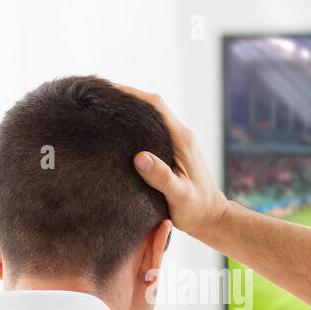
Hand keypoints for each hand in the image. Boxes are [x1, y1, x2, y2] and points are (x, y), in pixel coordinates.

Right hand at [116, 84, 229, 236]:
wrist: (211, 218)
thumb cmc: (196, 210)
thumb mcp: (180, 196)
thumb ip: (162, 177)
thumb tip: (140, 157)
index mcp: (182, 140)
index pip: (156, 107)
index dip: (133, 95)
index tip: (109, 91)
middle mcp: (180, 136)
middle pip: (152, 106)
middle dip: (127, 98)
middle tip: (99, 97)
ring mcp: (177, 143)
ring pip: (151, 118)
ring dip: (130, 111)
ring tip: (103, 109)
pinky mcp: (172, 151)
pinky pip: (151, 131)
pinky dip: (135, 126)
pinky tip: (118, 132)